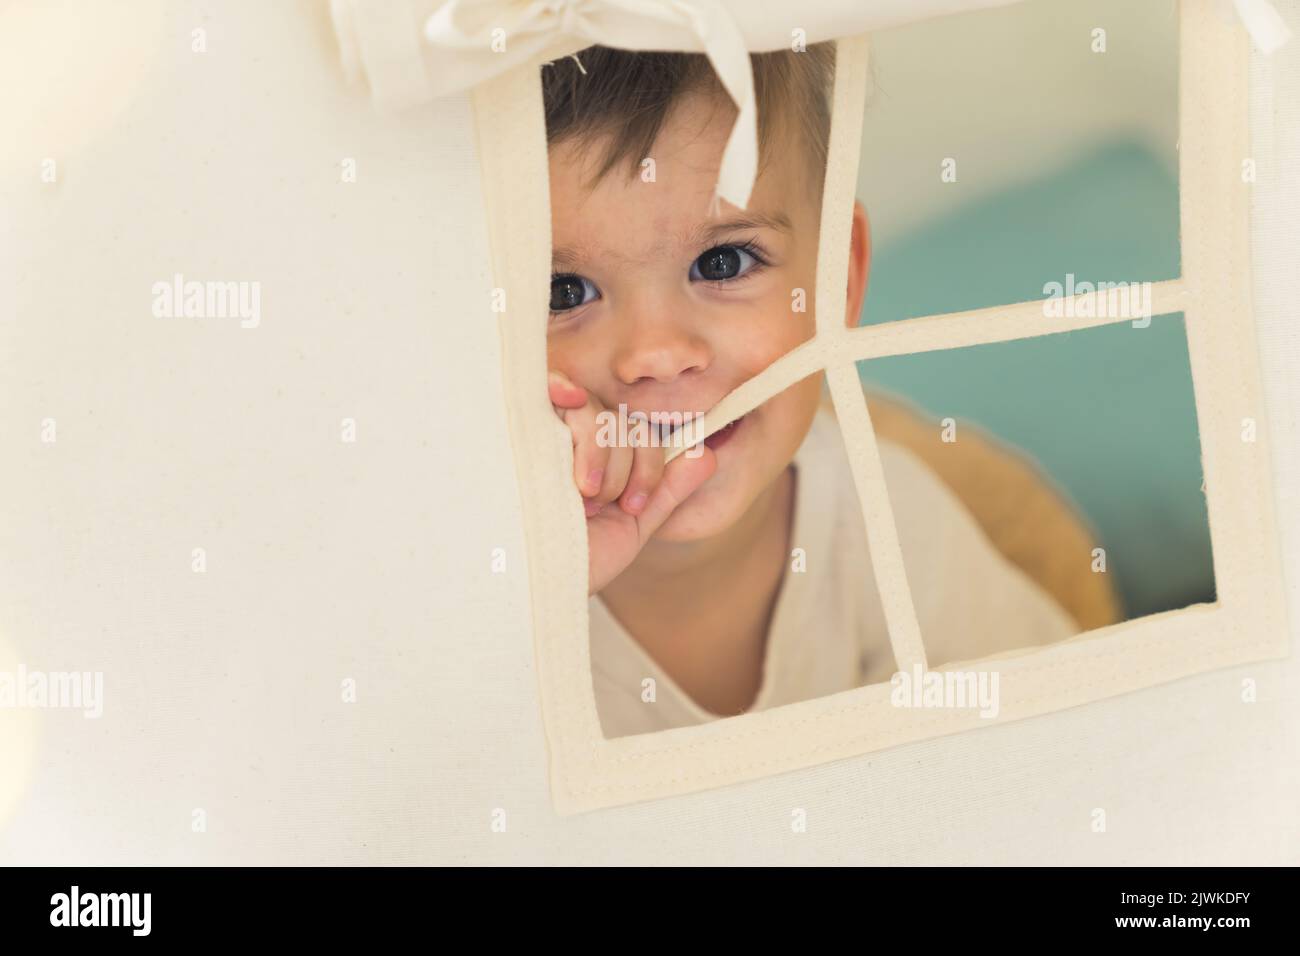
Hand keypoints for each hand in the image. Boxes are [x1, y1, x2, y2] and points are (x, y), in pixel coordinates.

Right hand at [548, 370, 716, 595]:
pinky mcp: (518, 431)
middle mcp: (570, 443)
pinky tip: (569, 397)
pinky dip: (563, 386)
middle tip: (602, 505)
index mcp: (597, 460)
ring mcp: (543, 435)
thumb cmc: (578, 561)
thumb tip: (708, 454)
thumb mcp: (631, 527)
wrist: (537, 585)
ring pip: (593, 411)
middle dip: (624, 466)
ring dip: (598, 456)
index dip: (648, 464)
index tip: (632, 505)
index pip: (636, 432)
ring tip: (579, 495)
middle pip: (618, 420)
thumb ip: (667, 491)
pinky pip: (548, 386)